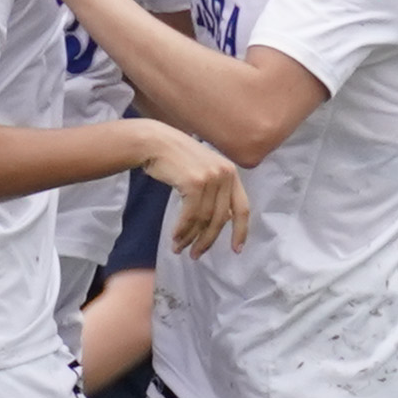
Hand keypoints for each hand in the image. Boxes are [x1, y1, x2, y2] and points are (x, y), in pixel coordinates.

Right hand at [136, 122, 248, 256]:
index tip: (236, 250)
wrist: (154, 142)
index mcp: (231, 173)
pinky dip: (182, 229)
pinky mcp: (194, 182)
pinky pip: (190, 215)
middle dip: (207, 240)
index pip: (243, 208)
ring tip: (178, 248)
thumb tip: (220, 223)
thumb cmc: (176, 160)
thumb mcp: (203, 172)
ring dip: (190, 238)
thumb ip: (216, 193)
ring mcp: (211, 177)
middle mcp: (225, 174)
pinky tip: (175, 237)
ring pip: (204, 219)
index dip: (241, 231)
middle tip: (196, 255)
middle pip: (221, 219)